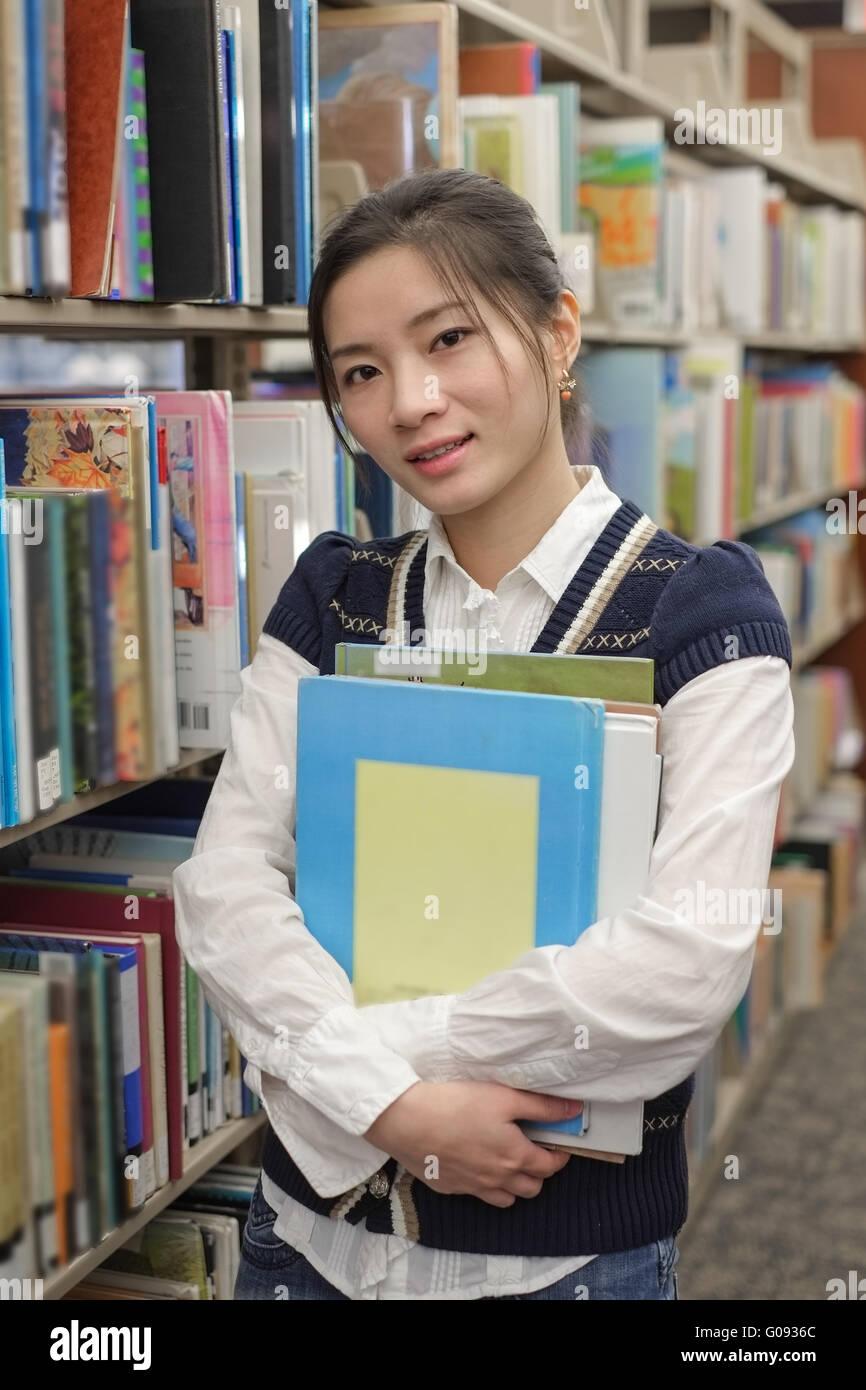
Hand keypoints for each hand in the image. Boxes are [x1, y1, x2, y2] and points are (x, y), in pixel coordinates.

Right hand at [363, 1080, 581, 1207]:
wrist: (408, 1120)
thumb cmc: (457, 1104)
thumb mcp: (505, 1097)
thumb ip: (542, 1107)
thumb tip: (574, 1112)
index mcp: (515, 1157)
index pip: (550, 1166)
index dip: (560, 1155)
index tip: (559, 1145)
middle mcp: (497, 1179)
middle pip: (532, 1188)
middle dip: (539, 1173)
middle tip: (533, 1151)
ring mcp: (472, 1187)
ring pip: (506, 1199)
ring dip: (514, 1185)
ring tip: (508, 1162)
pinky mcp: (449, 1187)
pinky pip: (477, 1195)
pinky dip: (484, 1185)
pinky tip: (475, 1164)